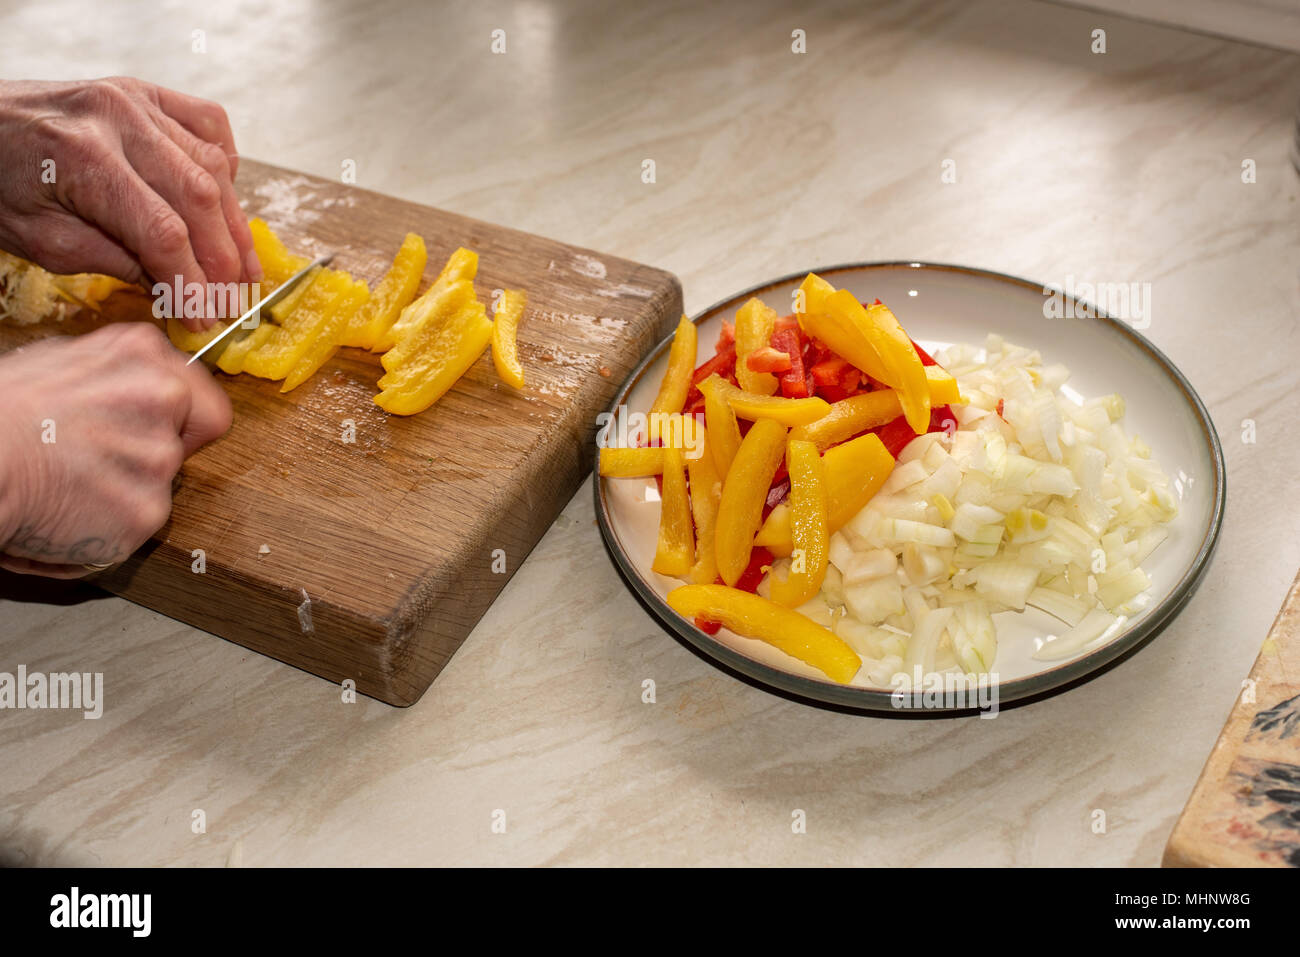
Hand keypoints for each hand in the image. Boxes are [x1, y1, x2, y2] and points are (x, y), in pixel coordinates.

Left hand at [0, 76, 260, 330]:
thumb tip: (178, 289)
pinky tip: (224, 200)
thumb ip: (117, 261)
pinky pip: (209, 123)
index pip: (163, 233)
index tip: (205, 317)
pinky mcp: (144, 92)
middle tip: (235, 299)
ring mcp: (136, 99)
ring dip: (234, 223)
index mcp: (82, 157)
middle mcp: (117, 119)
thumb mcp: (45, 241)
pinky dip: (227, 163)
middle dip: (223, 259)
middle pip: (198, 200)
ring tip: (243, 266)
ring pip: (213, 168)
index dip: (191, 282)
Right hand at [0, 322, 231, 577]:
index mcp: (142, 353)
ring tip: (74, 482)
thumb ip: (114, 373)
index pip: (202, 396)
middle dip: (155, 455)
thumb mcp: (61, 360)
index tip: (159, 434)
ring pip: (163, 484)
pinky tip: (70, 507)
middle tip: (106, 461)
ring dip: (126, 490)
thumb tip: (128, 386)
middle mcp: (164, 397)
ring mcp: (159, 456)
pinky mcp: (146, 510)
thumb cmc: (1, 411)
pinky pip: (138, 523)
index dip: (181, 421)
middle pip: (190, 440)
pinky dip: (109, 525)